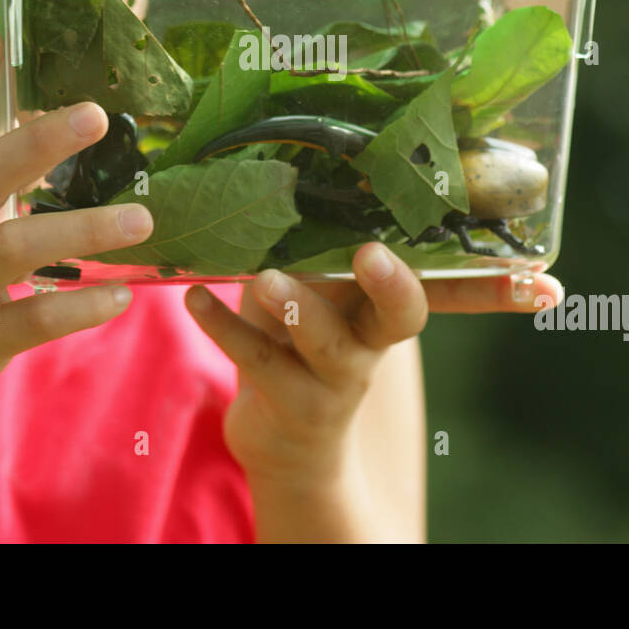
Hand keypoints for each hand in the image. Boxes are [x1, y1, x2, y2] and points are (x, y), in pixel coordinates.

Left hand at [183, 242, 433, 489]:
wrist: (291, 446)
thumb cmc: (303, 346)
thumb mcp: (318, 302)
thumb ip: (313, 256)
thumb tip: (274, 182)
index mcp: (381, 308)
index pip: (422, 283)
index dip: (432, 270)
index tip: (431, 245)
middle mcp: (370, 343)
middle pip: (399, 315)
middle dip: (390, 285)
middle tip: (369, 253)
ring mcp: (335, 380)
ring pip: (325, 341)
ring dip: (297, 305)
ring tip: (266, 280)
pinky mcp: (292, 405)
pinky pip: (259, 359)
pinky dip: (224, 325)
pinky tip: (196, 297)